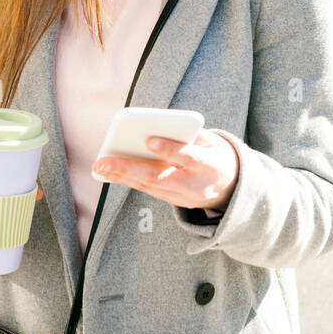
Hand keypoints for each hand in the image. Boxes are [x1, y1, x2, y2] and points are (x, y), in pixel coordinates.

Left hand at [91, 128, 238, 211]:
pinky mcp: (177, 203)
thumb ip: (188, 136)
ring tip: (100, 167)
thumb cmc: (216, 154)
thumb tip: (155, 130)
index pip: (189, 157)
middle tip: (103, 162)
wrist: (233, 186)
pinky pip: (150, 191)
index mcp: (211, 165)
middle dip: (130, 169)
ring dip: (123, 177)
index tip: (149, 140)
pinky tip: (112, 173)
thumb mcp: (212, 141)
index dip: (170, 150)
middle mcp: (197, 186)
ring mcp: (186, 198)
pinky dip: (130, 182)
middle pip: (160, 177)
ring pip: (150, 187)